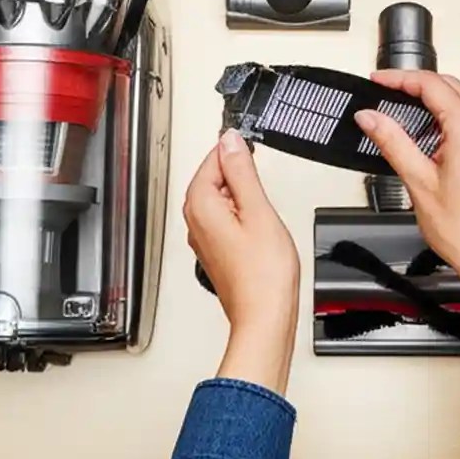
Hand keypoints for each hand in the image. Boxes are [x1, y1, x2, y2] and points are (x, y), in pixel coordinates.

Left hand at [182, 129, 299, 392]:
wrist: (264, 317)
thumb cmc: (263, 274)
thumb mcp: (258, 210)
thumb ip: (242, 172)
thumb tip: (230, 141)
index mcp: (201, 206)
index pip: (211, 160)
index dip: (233, 148)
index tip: (250, 142)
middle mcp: (195, 222)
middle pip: (211, 178)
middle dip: (234, 167)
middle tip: (259, 163)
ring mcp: (204, 238)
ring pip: (216, 198)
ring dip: (237, 189)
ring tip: (260, 191)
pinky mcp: (215, 251)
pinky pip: (222, 217)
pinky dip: (238, 210)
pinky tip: (256, 216)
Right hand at [354, 70, 459, 383]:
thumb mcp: (418, 182)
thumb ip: (392, 142)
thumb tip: (370, 117)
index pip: (432, 85)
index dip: (400, 78)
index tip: (379, 81)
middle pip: (449, 87)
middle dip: (416, 85)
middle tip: (385, 92)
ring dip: (434, 102)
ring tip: (402, 116)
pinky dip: (449, 120)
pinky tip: (430, 137)